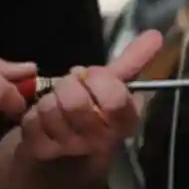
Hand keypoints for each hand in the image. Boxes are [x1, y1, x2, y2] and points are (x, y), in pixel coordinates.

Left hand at [18, 29, 163, 160]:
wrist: (60, 154)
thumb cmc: (90, 111)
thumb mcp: (111, 86)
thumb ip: (133, 61)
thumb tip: (156, 34)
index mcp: (123, 122)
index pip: (116, 100)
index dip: (100, 81)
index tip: (92, 75)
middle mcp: (100, 140)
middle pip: (79, 104)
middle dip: (69, 85)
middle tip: (70, 87)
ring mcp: (70, 148)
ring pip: (52, 110)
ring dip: (49, 98)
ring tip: (55, 101)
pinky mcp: (42, 152)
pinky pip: (32, 122)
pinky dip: (33, 113)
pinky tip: (40, 117)